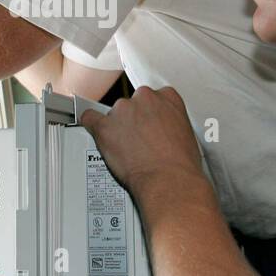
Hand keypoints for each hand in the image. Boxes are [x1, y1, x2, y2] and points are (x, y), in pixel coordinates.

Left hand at [78, 86, 208, 208]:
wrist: (169, 179)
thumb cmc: (180, 163)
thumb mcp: (186, 132)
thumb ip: (170, 121)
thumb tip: (164, 128)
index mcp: (167, 97)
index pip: (153, 97)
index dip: (149, 113)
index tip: (148, 123)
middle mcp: (144, 98)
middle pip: (132, 104)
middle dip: (133, 120)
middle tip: (139, 140)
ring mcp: (123, 110)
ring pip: (113, 114)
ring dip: (117, 127)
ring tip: (126, 149)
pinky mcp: (105, 126)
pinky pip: (90, 118)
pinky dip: (90, 124)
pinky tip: (95, 131)